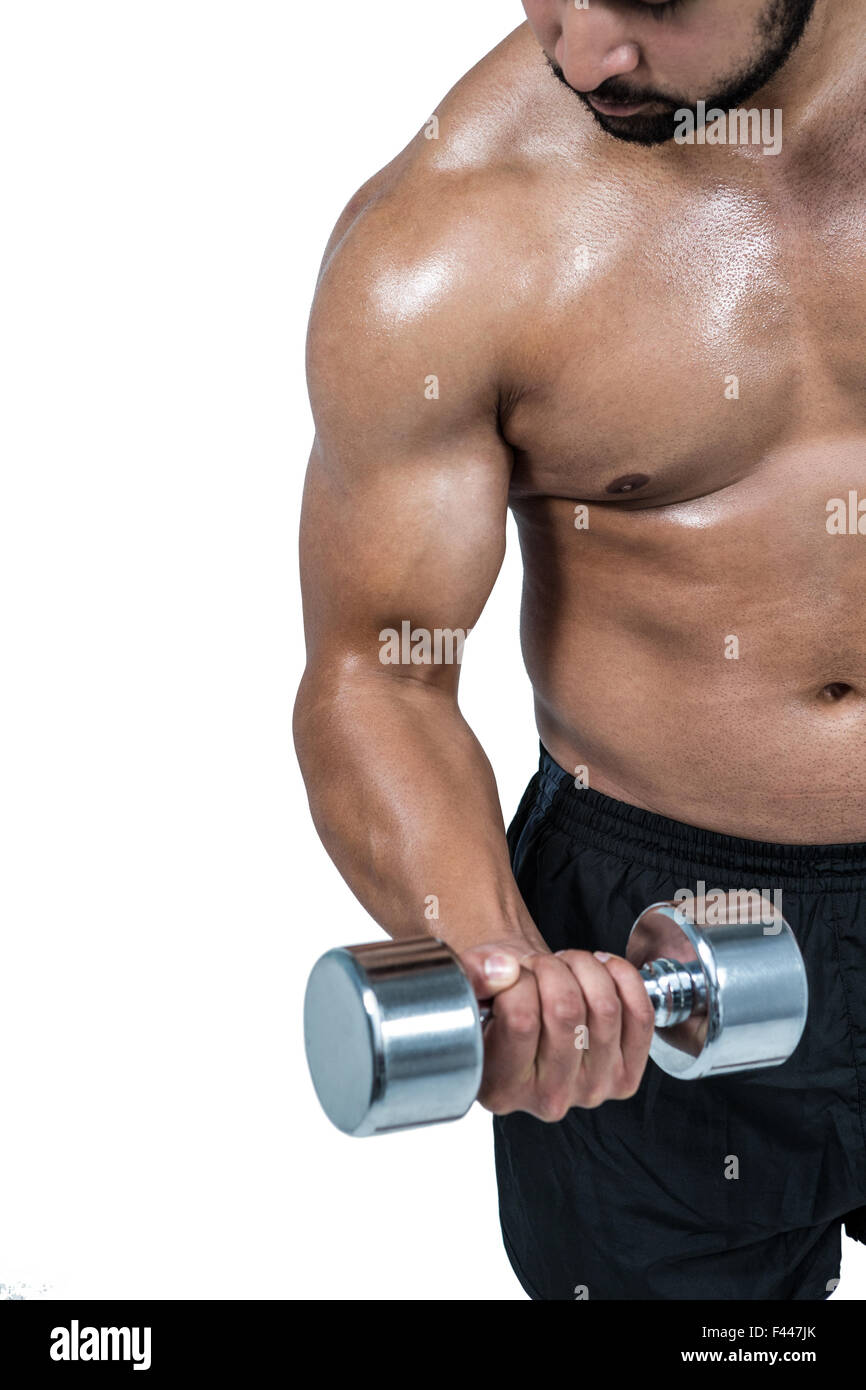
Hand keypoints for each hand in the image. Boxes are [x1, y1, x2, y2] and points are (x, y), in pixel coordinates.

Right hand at [459, 941, 655, 1120]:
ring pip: (604, 1007)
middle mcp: (547, 1099)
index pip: (519, 1019)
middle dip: (551, 968)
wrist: (529, 1017)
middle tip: (539, 964)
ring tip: (565, 965)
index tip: (511, 973)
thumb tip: (504, 970)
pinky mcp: (625, 1078)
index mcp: (500, 1087)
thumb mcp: (469, 987)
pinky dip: (623, 978)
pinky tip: (601, 970)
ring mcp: (591, 1091)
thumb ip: (471, 974)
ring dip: (584, 967)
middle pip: (566, 1010)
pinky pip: (640, 1016)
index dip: (518, 978)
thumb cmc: (499, 1005)